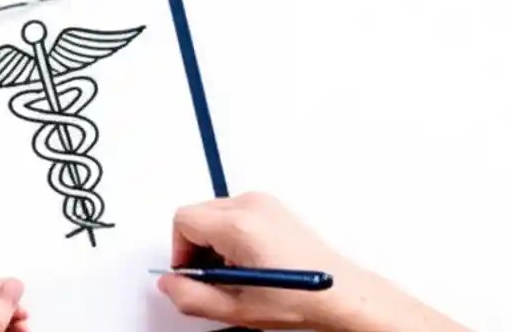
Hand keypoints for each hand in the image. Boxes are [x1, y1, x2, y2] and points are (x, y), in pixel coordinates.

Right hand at [158, 193, 467, 331]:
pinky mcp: (272, 206)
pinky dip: (230, 234)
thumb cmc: (302, 299)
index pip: (183, 220)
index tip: (193, 273)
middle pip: (197, 214)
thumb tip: (170, 285)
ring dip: (213, 241)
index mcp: (240, 226)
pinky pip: (233, 212)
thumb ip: (193, 297)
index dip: (180, 251)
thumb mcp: (238, 309)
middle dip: (196, 246)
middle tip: (214, 278)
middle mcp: (251, 205)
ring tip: (236, 272)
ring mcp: (264, 202)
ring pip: (214, 213)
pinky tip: (248, 261)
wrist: (341, 293)